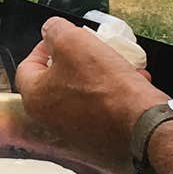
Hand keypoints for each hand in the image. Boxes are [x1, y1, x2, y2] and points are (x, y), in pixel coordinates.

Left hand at [15, 18, 164, 173]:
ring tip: (118, 65)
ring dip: (99, 77)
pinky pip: (102, 111)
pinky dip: (114, 96)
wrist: (143, 125)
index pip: (28, 65)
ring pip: (83, 95)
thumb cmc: (105, 86)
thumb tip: (51, 30)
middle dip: (77, 61)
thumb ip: (55, 30)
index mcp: (35, 99)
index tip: (63, 39)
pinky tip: (131, 84)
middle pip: (58, 80)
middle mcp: (50, 121)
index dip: (45, 46)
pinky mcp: (101, 143)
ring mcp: (76, 135)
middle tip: (92, 51)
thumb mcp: (73, 41)